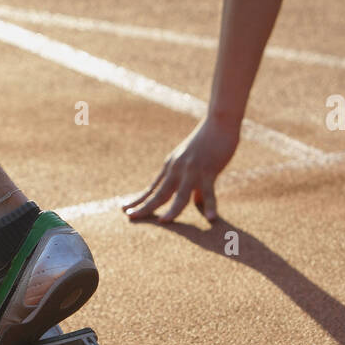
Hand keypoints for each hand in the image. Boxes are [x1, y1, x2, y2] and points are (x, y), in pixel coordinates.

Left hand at [124, 117, 240, 222]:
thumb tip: (196, 202)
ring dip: (173, 210)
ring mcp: (192, 171)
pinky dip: (211, 205)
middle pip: (159, 194)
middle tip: (130, 217)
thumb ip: (192, 183)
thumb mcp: (192, 163)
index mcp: (170, 167)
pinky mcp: (209, 170)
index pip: (152, 188)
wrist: (218, 122)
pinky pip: (210, 191)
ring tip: (163, 222)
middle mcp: (176, 170)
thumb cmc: (207, 142)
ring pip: (181, 195)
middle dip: (145, 207)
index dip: (139, 200)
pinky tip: (210, 218)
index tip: (125, 210)